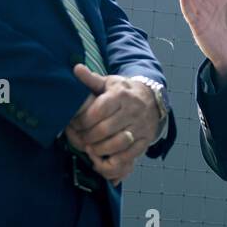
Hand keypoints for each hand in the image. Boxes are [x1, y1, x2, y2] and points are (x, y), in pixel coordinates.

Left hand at [63, 65, 158, 184]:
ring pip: (118, 143)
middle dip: (88, 136)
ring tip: (90, 148)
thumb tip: (76, 69)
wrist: (151, 99)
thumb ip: (91, 79)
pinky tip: (104, 156)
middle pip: (106, 128)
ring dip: (100, 149)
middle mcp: (133, 110)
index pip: (99, 110)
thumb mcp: (109, 83)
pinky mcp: (145, 140)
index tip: (75, 124)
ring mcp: (140, 126)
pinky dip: (115, 158)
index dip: (84, 120)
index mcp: (121, 95)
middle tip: (80, 138)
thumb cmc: (123, 91)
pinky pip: (130, 154)